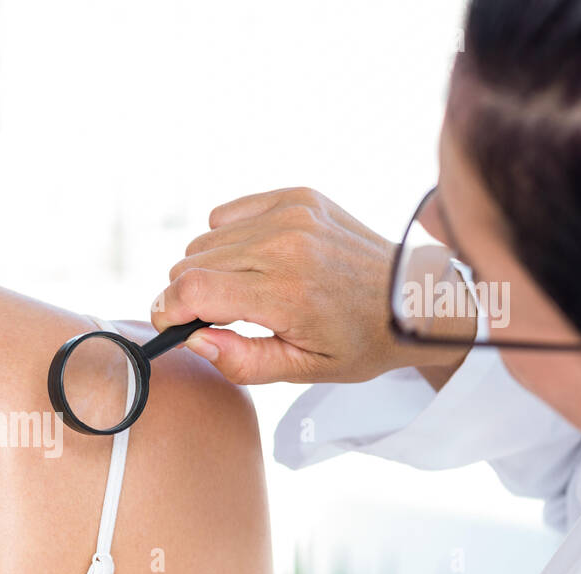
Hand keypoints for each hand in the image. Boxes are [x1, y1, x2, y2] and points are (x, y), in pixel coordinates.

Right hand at [152, 187, 469, 384]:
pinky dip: (228, 239)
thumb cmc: (360, 341)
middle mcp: (285, 245)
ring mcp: (292, 214)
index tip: (171, 325)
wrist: (412, 297)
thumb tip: (194, 339)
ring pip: (204, 241)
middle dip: (187, 295)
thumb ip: (242, 361)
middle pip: (190, 265)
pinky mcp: (296, 196)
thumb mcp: (303, 370)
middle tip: (215, 317)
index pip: (192, 290)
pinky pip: (227, 215)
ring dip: (209, 269)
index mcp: (286, 293)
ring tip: (242, 290)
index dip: (167, 310)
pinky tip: (254, 260)